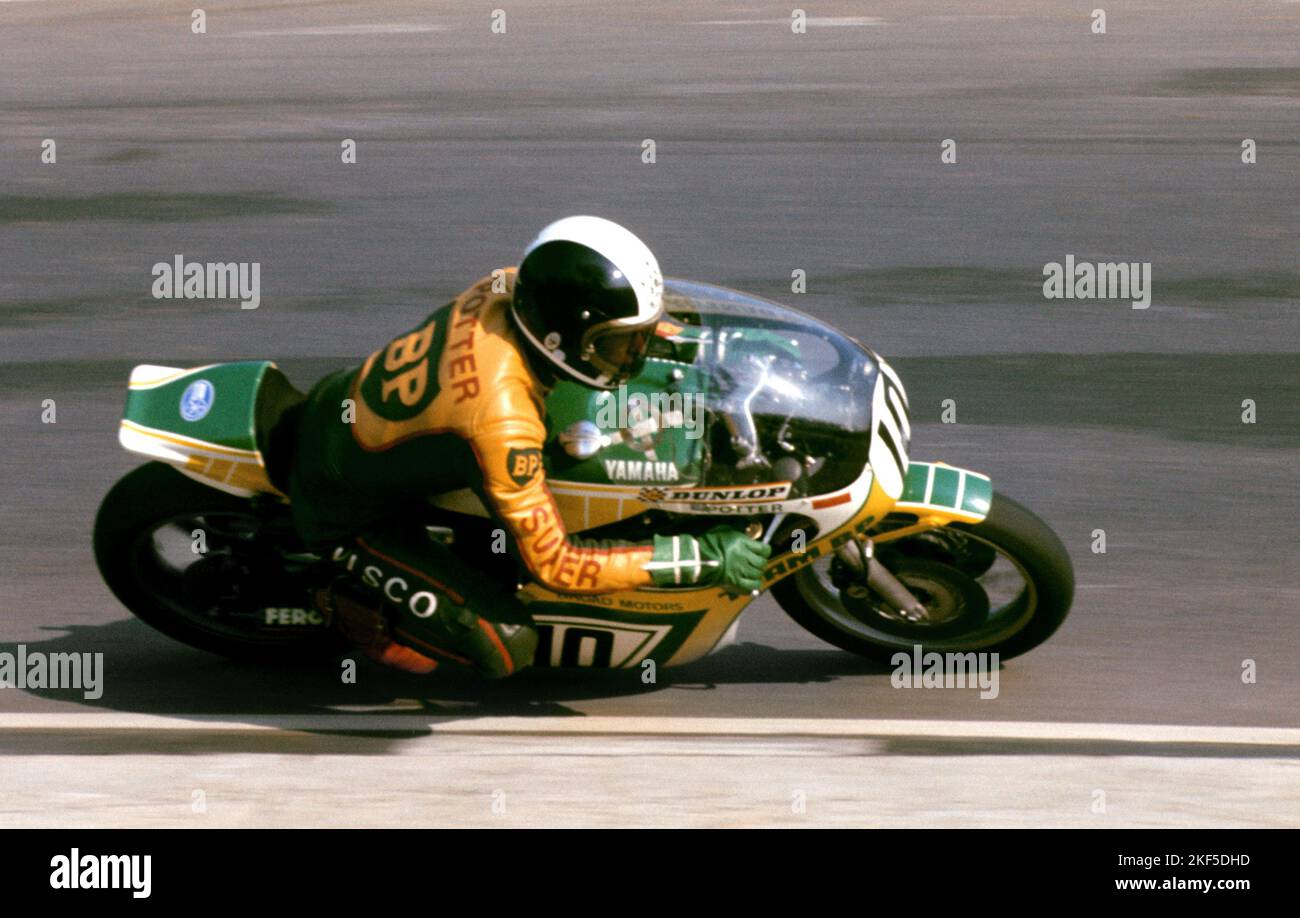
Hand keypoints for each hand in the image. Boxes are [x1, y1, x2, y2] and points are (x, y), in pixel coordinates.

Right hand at [649, 527, 772, 592]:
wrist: (698, 557)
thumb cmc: (709, 542)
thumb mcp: (724, 529)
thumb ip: (738, 530)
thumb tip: (748, 529)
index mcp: (743, 543)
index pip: (764, 549)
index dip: (765, 551)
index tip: (761, 551)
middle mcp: (745, 557)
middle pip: (762, 563)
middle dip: (761, 562)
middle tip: (755, 561)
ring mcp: (740, 571)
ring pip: (758, 574)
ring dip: (756, 573)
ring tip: (751, 571)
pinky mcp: (735, 582)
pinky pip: (752, 586)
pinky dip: (754, 585)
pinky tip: (751, 582)